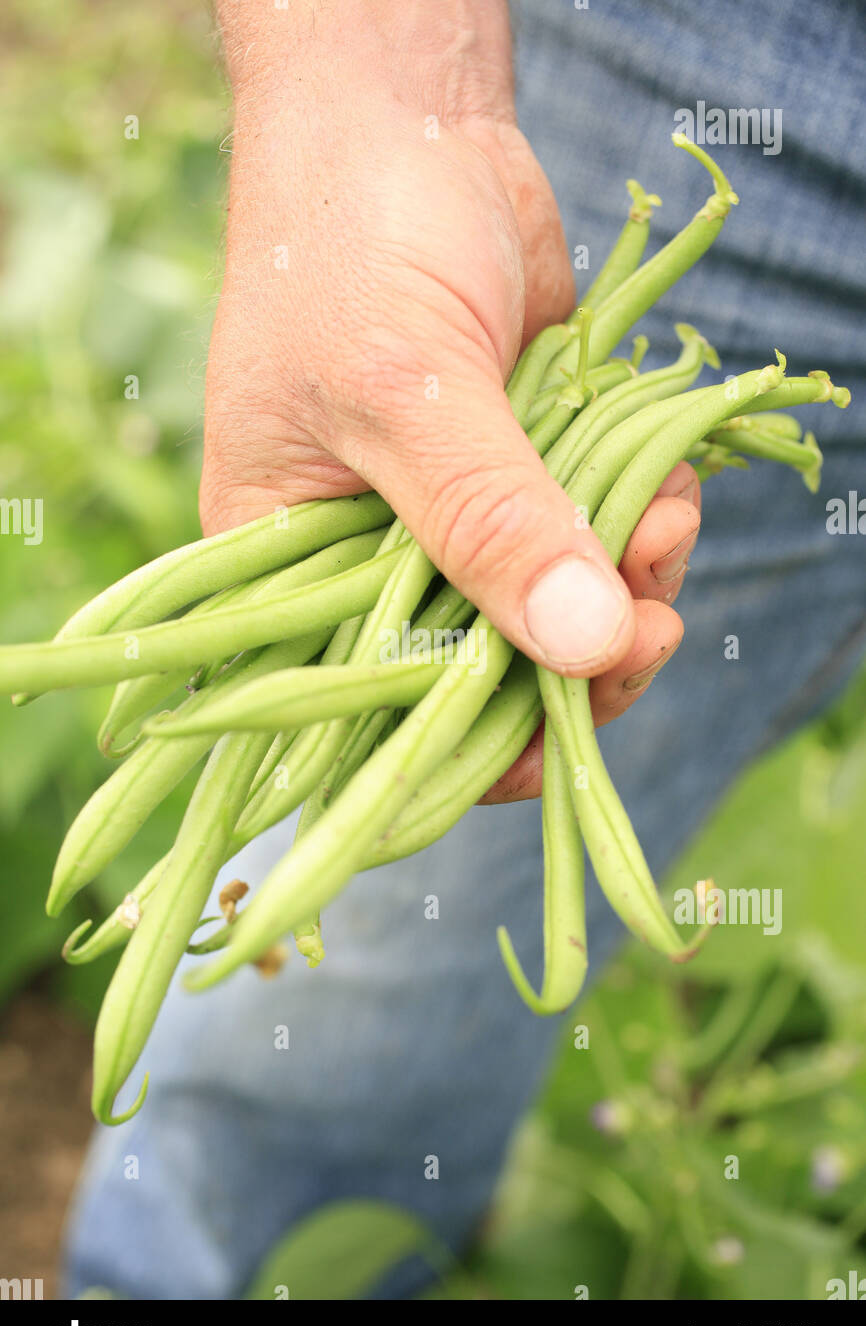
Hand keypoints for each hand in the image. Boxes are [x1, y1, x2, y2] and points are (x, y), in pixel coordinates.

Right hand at [204, 1, 698, 801]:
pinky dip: (642, 528)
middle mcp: (374, 562)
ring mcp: (460, 517)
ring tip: (662, 527)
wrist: (404, 123)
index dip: (476, 743)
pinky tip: (664, 489)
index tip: (569, 723)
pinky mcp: (529, 472)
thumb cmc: (347, 247)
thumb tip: (586, 646)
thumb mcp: (405, 391)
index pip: (382, 708)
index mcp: (293, 574)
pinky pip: (598, 538)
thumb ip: (490, 522)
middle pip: (488, 676)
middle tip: (647, 629)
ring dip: (628, 589)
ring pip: (559, 611)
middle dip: (579, 663)